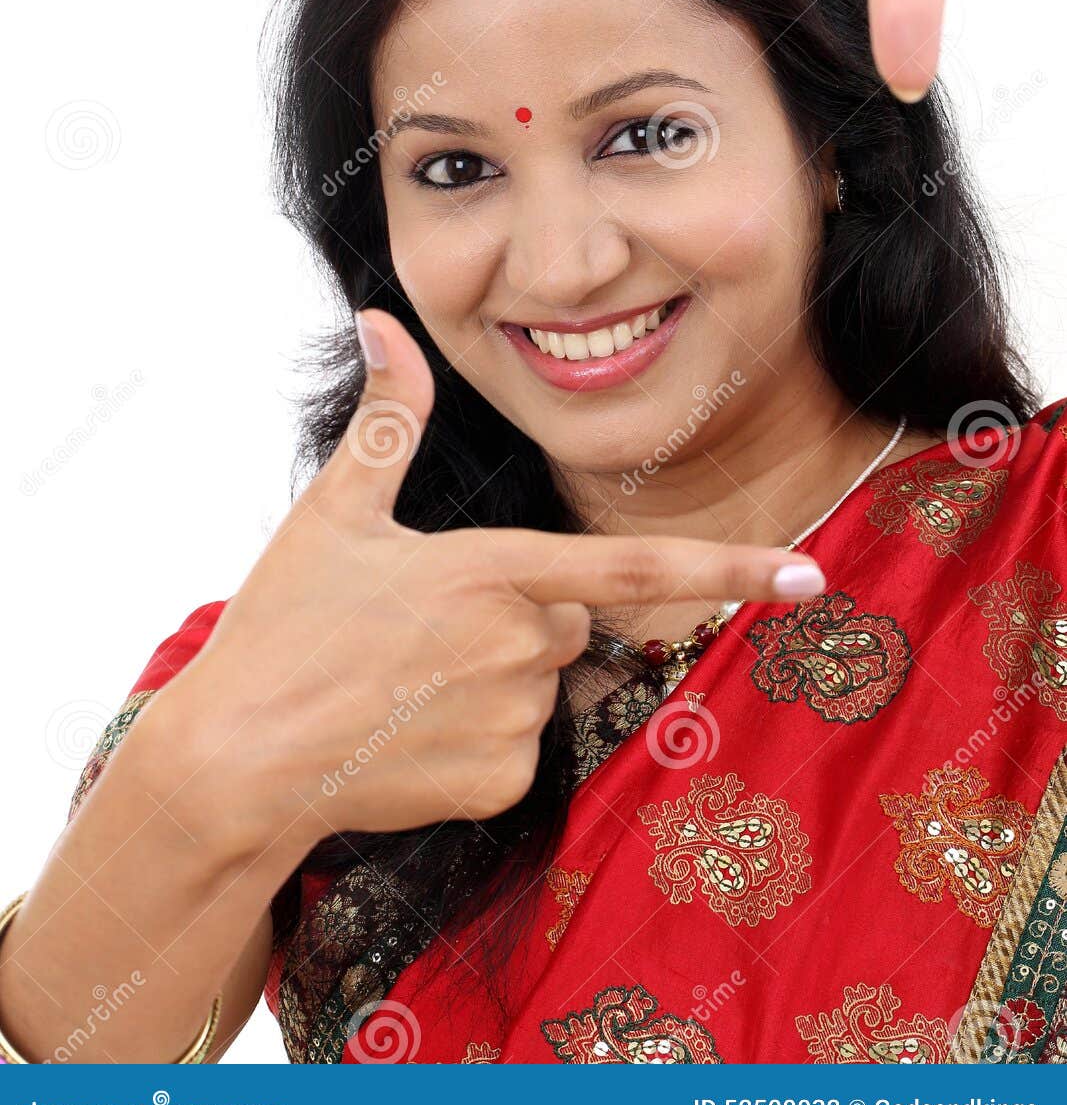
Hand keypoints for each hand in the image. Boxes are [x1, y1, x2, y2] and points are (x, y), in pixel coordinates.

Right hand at [170, 310, 822, 843]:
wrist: (237, 763)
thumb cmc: (283, 628)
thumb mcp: (333, 511)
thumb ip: (387, 416)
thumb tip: (382, 319)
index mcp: (494, 572)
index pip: (637, 570)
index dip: (731, 570)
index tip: (808, 575)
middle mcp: (521, 648)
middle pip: (563, 617)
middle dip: (516, 613)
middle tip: (419, 628)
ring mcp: (513, 723)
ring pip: (539, 681)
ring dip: (492, 675)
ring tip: (401, 683)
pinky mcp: (497, 784)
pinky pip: (514, 746)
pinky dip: (473, 738)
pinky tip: (406, 733)